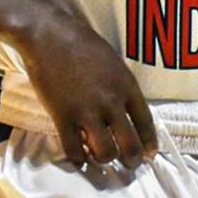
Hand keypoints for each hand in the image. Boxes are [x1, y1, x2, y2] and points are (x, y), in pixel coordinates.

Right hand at [20, 8, 157, 168]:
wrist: (48, 33)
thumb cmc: (81, 43)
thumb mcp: (113, 63)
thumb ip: (122, 89)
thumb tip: (126, 114)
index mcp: (127, 87)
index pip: (147, 124)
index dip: (150, 145)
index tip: (148, 154)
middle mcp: (111, 102)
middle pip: (130, 146)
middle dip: (131, 161)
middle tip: (126, 163)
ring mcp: (86, 111)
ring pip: (105, 153)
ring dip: (104, 159)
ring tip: (99, 157)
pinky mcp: (62, 115)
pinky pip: (73, 149)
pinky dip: (77, 159)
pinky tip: (78, 158)